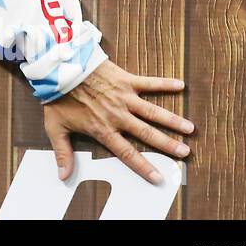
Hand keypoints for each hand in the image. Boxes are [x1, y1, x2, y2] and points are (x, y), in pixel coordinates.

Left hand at [43, 59, 191, 184]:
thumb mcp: (55, 127)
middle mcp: (118, 115)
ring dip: (172, 120)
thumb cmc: (57, 97)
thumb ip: (63, 153)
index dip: (143, 167)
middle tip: (185, 152)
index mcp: (103, 129)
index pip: (127, 153)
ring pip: (153, 111)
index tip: (159, 177)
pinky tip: (181, 85)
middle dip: (167, 144)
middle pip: (147, 134)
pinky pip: (149, 82)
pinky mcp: (125, 79)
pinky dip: (164, 83)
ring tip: (190, 128)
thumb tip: (63, 175)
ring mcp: (123, 97)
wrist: (59, 68)